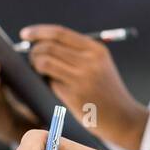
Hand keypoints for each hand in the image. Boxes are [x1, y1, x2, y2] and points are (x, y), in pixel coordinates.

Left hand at [21, 25, 148, 149]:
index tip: (25, 34)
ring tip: (38, 71)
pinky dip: (44, 81)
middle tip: (31, 58)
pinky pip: (49, 82)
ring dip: (35, 65)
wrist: (124, 118)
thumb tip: (41, 45)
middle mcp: (90, 61)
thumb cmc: (106, 92)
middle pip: (49, 46)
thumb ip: (76, 54)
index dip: (39, 32)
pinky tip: (48, 85)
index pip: (60, 33)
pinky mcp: (74, 95)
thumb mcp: (99, 65)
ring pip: (44, 62)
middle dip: (34, 51)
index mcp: (96, 49)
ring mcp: (82, 78)